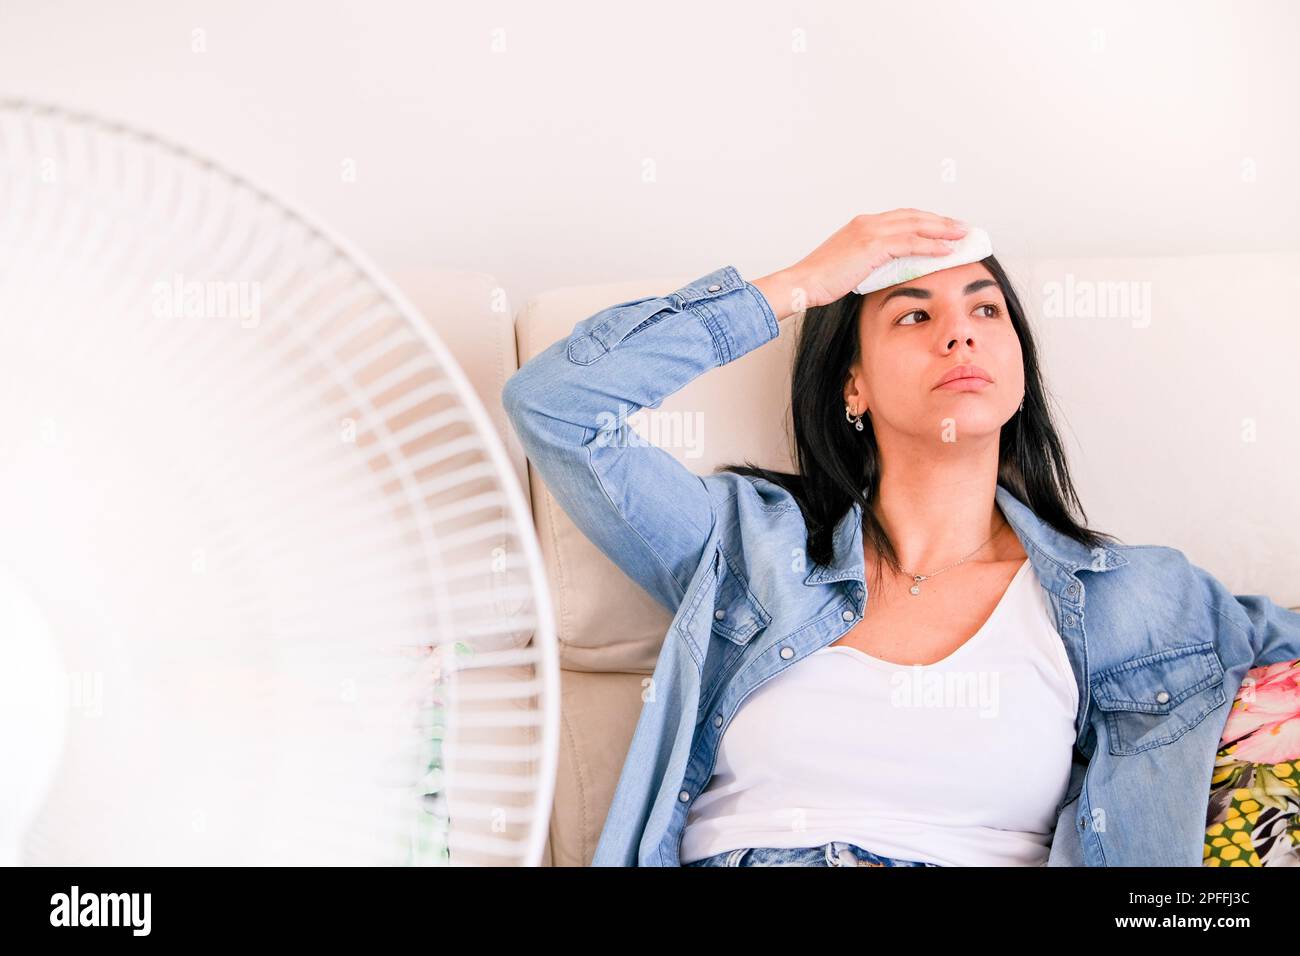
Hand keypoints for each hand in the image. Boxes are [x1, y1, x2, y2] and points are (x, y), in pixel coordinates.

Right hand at [752, 209, 967, 319]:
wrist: (803, 283)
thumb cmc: (820, 281)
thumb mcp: (849, 267)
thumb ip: (870, 262)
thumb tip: (887, 271)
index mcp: (862, 225)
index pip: (903, 218)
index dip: (926, 221)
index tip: (944, 228)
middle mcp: (868, 222)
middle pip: (915, 217)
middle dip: (941, 221)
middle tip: (963, 228)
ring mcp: (870, 231)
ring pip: (917, 226)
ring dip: (943, 230)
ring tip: (963, 236)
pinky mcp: (873, 246)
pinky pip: (910, 242)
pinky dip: (932, 244)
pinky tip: (947, 250)